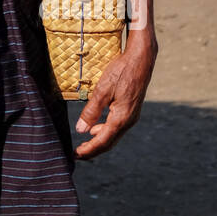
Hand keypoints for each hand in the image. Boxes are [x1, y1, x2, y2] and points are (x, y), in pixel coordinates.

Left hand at [74, 30, 157, 159]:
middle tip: (77, 155)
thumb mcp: (102, 89)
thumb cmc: (121, 71)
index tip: (75, 155)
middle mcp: (129, 121)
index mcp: (121, 118)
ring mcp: (132, 116)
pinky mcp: (131, 110)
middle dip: (93, 150)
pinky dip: (105, 131)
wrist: (141, 59)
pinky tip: (96, 128)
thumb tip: (81, 130)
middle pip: (109, 142)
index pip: (102, 141)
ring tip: (84, 144)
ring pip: (113, 135)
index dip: (88, 150)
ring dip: (98, 141)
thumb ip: (91, 110)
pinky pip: (117, 127)